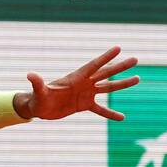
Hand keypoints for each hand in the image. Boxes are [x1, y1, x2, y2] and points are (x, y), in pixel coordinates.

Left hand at [17, 46, 138, 122]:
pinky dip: (110, 114)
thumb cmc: (38, 98)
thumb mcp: (39, 92)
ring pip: (107, 88)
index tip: (118, 48)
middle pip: (105, 73)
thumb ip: (38, 83)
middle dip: (120, 67)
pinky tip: (122, 118)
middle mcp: (84, 83)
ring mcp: (86, 94)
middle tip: (135, 59)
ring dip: (122, 84)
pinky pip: (100, 110)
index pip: (93, 66)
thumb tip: (29, 74)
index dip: (105, 58)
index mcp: (76, 78)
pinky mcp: (84, 105)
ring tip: (137, 79)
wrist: (39, 108)